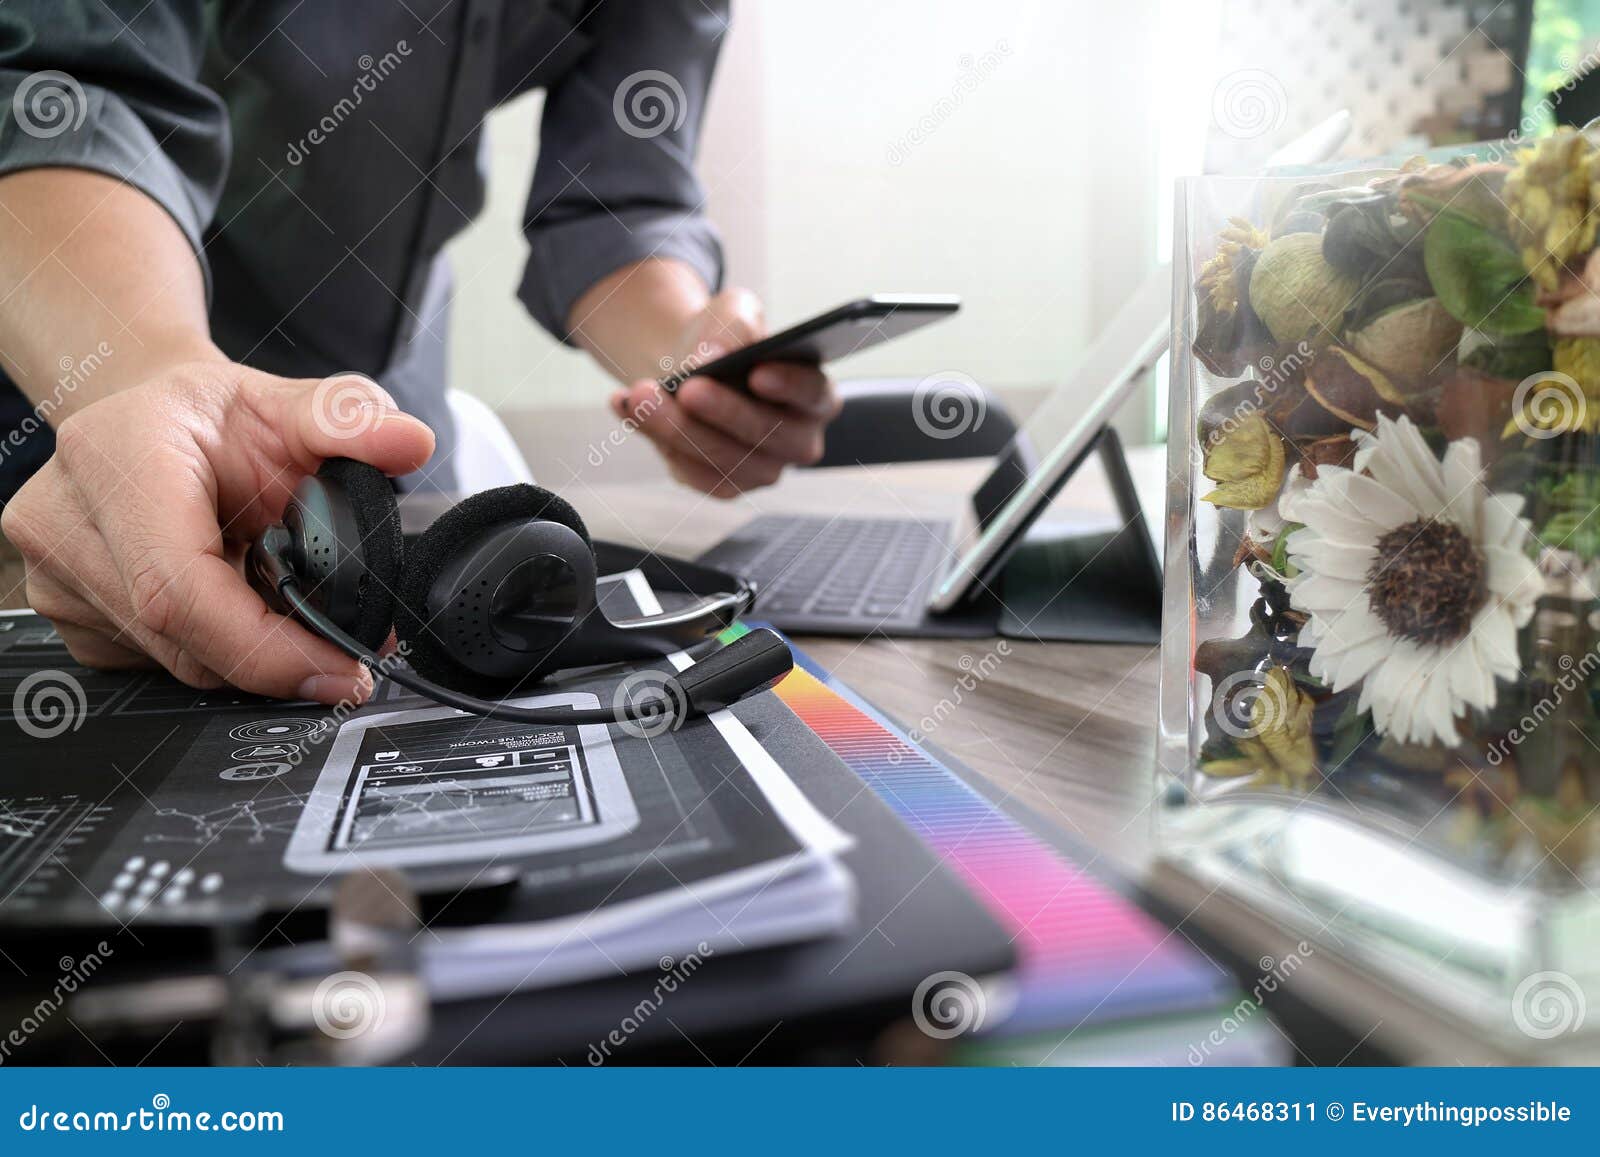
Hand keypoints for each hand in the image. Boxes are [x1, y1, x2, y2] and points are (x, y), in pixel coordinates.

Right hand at [1, 359, 434, 703]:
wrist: (149, 419)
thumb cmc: (211, 416)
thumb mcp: (289, 402)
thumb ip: (351, 418)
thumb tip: (409, 442)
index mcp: (115, 460)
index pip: (179, 590)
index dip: (263, 648)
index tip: (336, 669)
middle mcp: (66, 521)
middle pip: (181, 640)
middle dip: (276, 657)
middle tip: (344, 646)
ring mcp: (54, 575)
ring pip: (173, 661)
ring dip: (247, 652)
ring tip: (285, 602)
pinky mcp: (67, 614)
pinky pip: (155, 662)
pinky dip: (212, 646)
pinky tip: (233, 600)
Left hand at [608, 288, 841, 497]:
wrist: (692, 366)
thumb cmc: (726, 339)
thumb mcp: (733, 312)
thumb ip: (732, 326)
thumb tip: (708, 358)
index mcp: (815, 394)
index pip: (814, 395)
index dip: (790, 386)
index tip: (757, 372)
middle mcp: (799, 439)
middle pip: (767, 435)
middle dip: (723, 411)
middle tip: (686, 387)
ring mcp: (765, 469)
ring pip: (725, 461)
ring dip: (677, 429)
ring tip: (640, 396)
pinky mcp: (727, 485)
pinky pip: (696, 475)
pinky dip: (660, 442)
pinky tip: (629, 408)